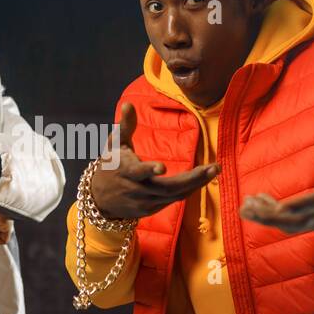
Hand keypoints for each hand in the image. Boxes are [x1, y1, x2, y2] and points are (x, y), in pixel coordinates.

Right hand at [88, 102, 218, 220]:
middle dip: (192, 179)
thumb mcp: (115, 144)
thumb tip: (128, 104)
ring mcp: (144, 202)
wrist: (100, 199)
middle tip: (213, 168)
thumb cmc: (110, 165)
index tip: (162, 167)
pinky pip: (173, 200)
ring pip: (173, 195)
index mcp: (125, 170)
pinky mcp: (150, 210)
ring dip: (196, 184)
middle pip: (166, 188)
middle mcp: (135, 189)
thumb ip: (125, 125)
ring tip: (214, 170)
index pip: (137, 172)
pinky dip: (188, 190)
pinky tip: (202, 179)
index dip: (149, 170)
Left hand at [239, 89, 313, 234]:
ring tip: (247, 207)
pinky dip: (281, 220)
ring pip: (301, 225)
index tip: (273, 206)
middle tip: (245, 206)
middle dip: (273, 215)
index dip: (299, 204)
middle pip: (305, 217)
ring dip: (271, 219)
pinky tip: (263, 207)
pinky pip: (303, 226)